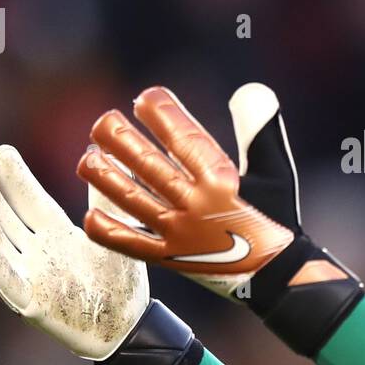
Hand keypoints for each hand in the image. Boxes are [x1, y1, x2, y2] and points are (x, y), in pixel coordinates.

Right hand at [0, 144, 149, 360]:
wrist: (129, 325)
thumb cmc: (120, 278)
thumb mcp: (115, 231)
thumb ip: (107, 196)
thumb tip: (107, 153)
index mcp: (56, 231)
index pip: (29, 198)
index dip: (13, 177)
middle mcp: (38, 251)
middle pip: (8, 217)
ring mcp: (33, 276)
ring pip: (2, 245)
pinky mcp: (35, 305)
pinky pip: (11, 286)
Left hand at [76, 83, 363, 356]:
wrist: (277, 275)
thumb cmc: (276, 216)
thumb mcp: (275, 170)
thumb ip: (260, 129)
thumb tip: (248, 89)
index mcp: (221, 181)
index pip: (185, 140)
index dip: (162, 115)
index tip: (145, 98)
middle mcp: (196, 206)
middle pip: (150, 166)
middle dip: (122, 140)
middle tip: (103, 122)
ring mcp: (179, 235)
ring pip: (134, 201)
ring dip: (107, 178)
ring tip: (88, 157)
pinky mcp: (170, 259)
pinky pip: (131, 245)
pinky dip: (109, 231)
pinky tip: (91, 214)